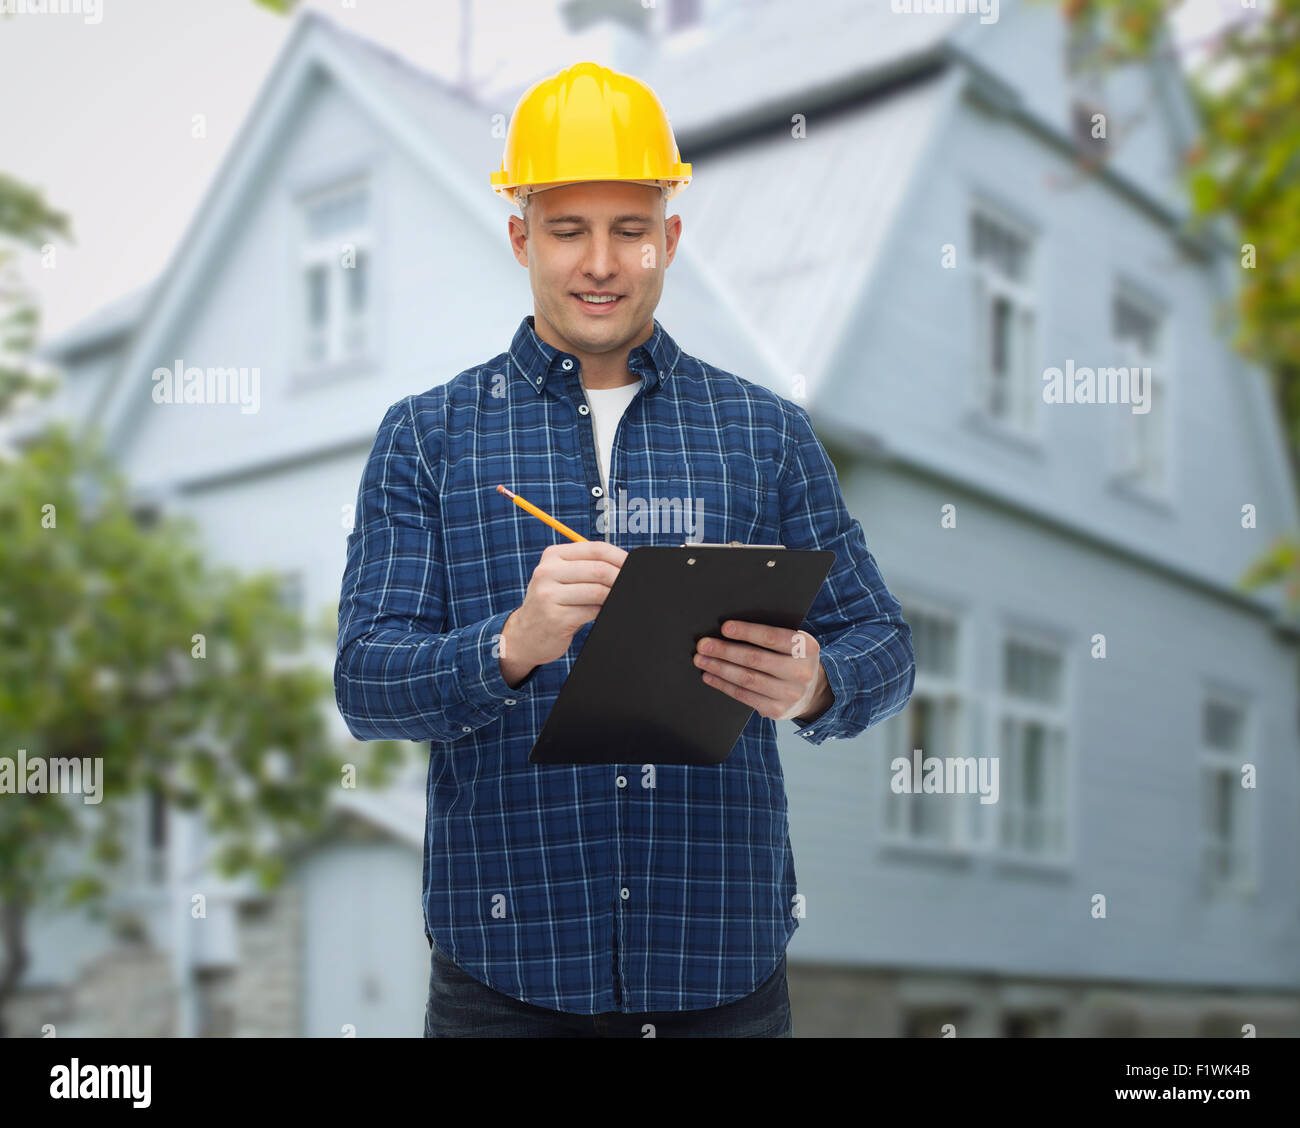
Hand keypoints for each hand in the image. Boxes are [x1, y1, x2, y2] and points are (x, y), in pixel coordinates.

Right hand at [500, 540, 627, 685]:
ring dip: (612, 597)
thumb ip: (587, 567)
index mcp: (552, 556)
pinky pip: (591, 611)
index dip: (620, 557)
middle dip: (620, 579)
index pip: (595, 549)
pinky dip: (602, 612)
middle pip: (599, 570)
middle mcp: (547, 572)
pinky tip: (601, 613)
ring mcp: (548, 595)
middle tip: (631, 586)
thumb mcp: (561, 577)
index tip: (632, 566)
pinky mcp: (555, 618)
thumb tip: (624, 566)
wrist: (525, 635)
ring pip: (597, 591)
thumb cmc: (552, 603)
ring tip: (615, 600)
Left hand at [693, 620, 832, 721]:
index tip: (724, 627)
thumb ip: (771, 636)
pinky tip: (710, 676)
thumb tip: (729, 629)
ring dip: (719, 668)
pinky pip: (744, 696)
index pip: (772, 637)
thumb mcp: (793, 643)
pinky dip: (723, 685)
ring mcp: (790, 694)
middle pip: (755, 659)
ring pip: (747, 679)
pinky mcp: (777, 710)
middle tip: (703, 645)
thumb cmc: (793, 659)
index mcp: (806, 648)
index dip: (747, 632)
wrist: (813, 692)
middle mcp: (801, 672)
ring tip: (701, 659)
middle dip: (725, 651)